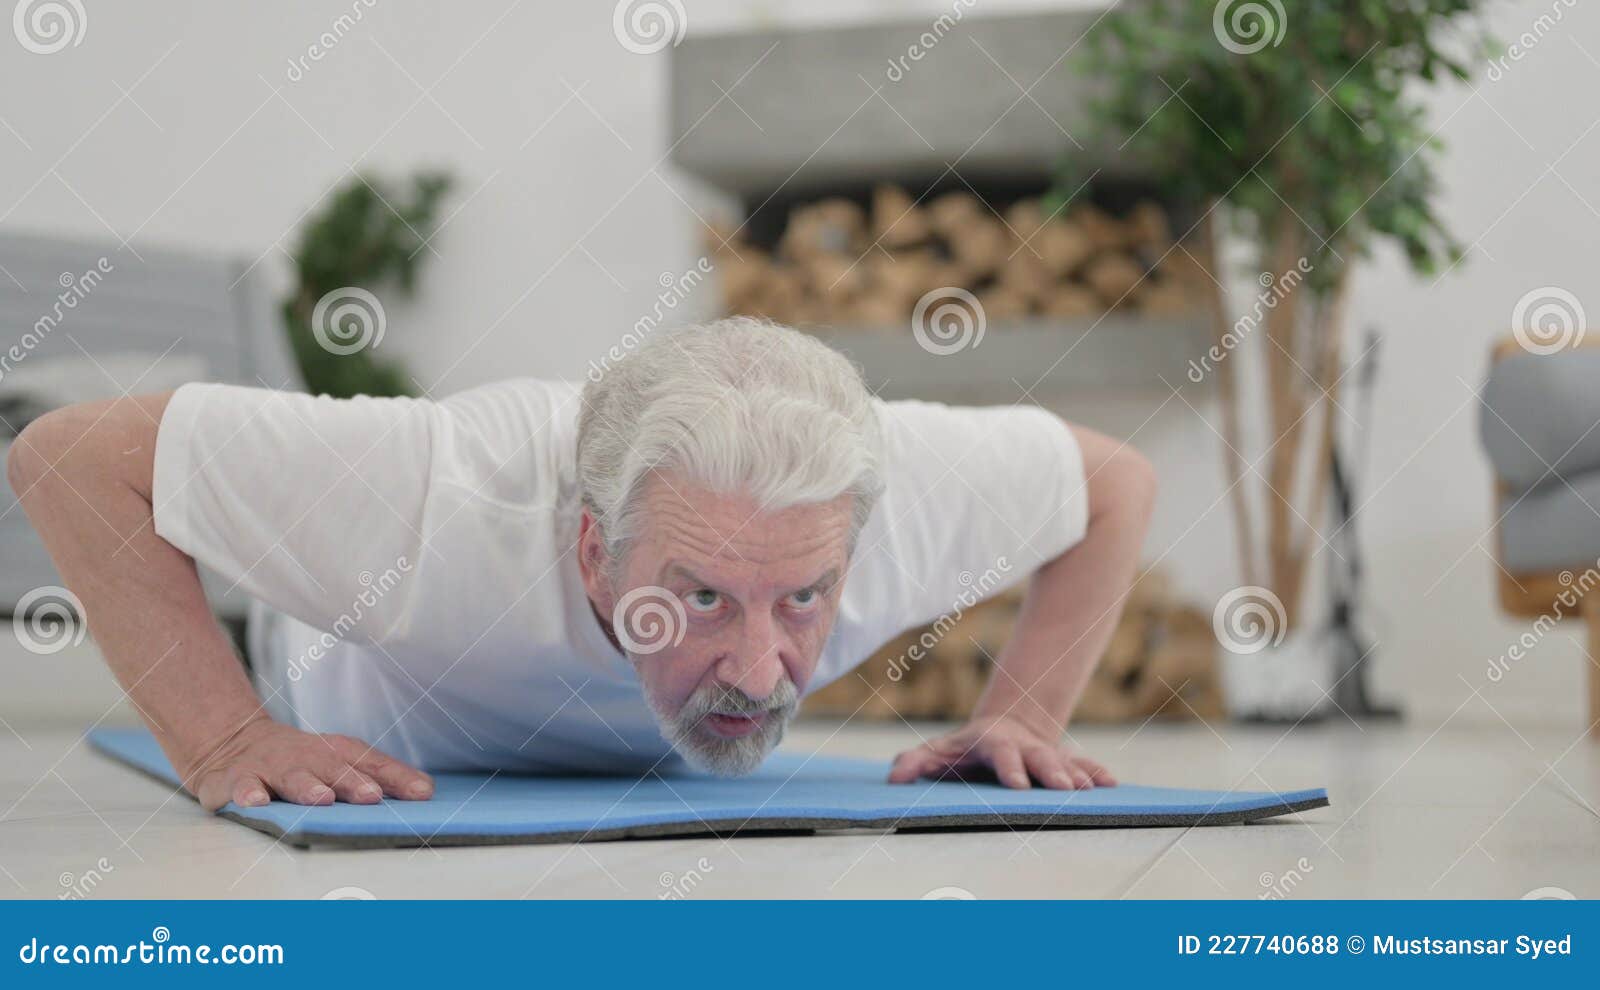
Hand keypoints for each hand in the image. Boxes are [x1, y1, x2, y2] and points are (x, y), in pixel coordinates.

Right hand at [184, 718, 434, 810]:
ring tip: (322, 799)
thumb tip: (427, 791)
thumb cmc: (303, 759)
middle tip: (373, 795)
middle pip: (335, 768)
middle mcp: (309, 756)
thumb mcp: (341, 762)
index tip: (422, 793)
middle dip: (354, 781)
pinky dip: (247, 793)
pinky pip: (242, 786)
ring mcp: (273, 766)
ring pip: (292, 776)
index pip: (374, 763)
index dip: (398, 777)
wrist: (236, 743)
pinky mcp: (237, 779)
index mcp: (338, 753)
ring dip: (307, 787)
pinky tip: (256, 802)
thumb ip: (381, 776)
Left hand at [887, 715, 1115, 789]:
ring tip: (1090, 791)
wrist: (1000, 730)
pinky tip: (1111, 784)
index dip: (1010, 768)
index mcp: (991, 742)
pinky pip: (1083, 764)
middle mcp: (1022, 746)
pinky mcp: (1062, 761)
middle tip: (1064, 790)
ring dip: (1078, 775)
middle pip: (1039, 756)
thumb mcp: (937, 753)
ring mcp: (1044, 752)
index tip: (1019, 787)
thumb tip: (894, 778)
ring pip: (1064, 761)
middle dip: (1052, 772)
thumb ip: (915, 763)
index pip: (1001, 753)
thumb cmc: (962, 751)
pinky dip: (1096, 772)